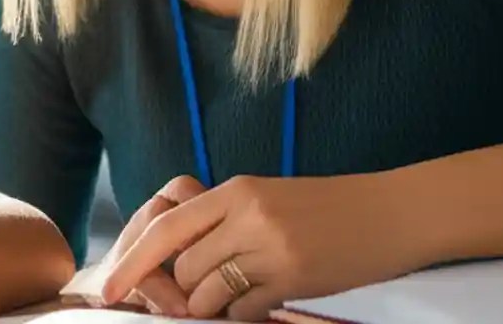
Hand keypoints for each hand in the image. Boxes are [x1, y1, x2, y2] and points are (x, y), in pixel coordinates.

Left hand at [101, 174, 416, 321]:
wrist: (394, 212)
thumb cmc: (329, 208)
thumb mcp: (268, 199)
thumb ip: (223, 221)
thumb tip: (175, 256)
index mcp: (234, 191)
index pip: (164, 227)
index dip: (131, 261)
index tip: (109, 287)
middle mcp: (246, 215)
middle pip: (182, 268)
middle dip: (181, 292)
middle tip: (196, 300)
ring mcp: (269, 247)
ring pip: (207, 294)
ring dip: (211, 307)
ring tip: (235, 300)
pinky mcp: (293, 277)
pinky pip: (243, 311)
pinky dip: (242, 315)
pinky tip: (262, 305)